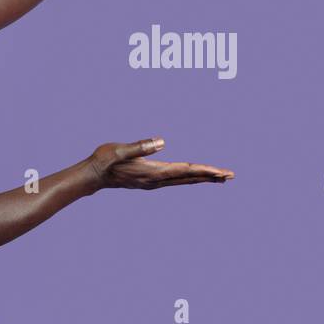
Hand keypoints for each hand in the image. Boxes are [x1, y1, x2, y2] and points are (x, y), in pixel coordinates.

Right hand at [84, 137, 233, 190]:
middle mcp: (157, 180)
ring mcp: (154, 182)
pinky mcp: (150, 180)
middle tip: (231, 175)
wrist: (92, 175)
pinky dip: (190, 177)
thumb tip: (163, 141)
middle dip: (211, 176)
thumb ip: (141, 147)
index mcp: (154, 172)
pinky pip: (176, 179)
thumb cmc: (104, 160)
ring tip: (220, 178)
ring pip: (184, 180)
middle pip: (189, 178)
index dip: (205, 171)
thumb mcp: (120, 150)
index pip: (185, 171)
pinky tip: (195, 176)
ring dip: (203, 178)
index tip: (221, 172)